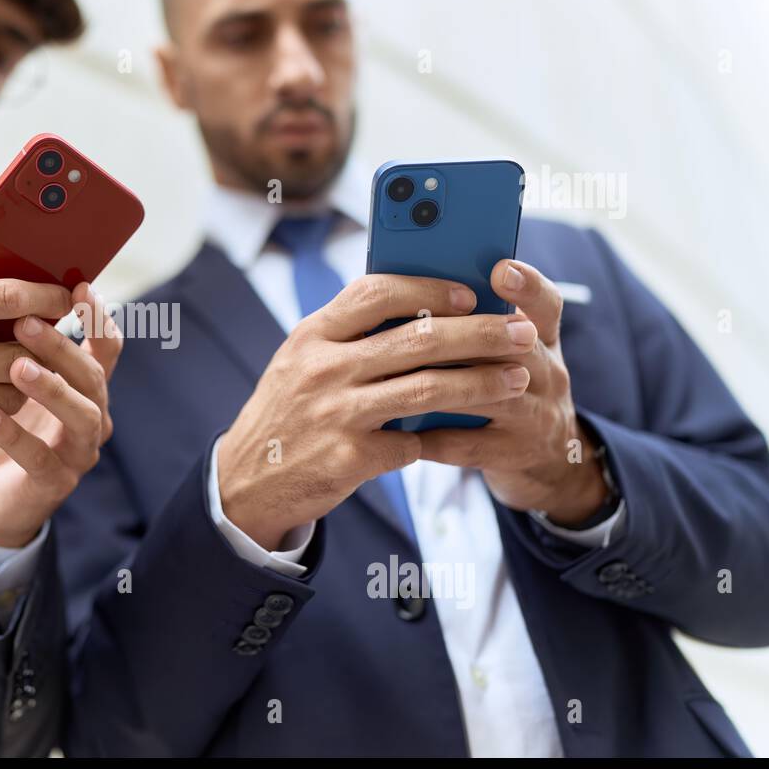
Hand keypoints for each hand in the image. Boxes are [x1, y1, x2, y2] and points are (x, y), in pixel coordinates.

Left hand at [0, 284, 121, 547]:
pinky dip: (15, 436)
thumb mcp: (10, 382)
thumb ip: (15, 344)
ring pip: (82, 416)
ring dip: (51, 388)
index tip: (79, 287)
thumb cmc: (2, 425)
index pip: (108, 347)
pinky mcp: (54, 484)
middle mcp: (93, 417)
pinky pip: (40, 459)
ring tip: (15, 367)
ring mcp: (79, 452)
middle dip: (62, 347)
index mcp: (86, 388)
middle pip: (94, 377)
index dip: (98, 317)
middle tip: (26, 323)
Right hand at [218, 274, 535, 549]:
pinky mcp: (349, 458)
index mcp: (312, 335)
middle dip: (481, 333)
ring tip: (518, 378)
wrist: (247, 480)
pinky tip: (468, 433)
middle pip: (418, 338)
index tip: (471, 293)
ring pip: (428, 389)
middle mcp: (323, 369)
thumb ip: (348, 335)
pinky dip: (443, 438)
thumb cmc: (287, 412)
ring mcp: (336, 414)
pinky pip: (414, 444)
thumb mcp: (301, 360)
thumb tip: (424, 307)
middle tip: (521, 333)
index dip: (430, 288)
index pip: (377, 292)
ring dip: (482, 383)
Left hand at [417, 259, 606, 524]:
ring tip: (397, 378)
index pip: (545, 304)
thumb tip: (410, 291)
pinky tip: (396, 428)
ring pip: (490, 394)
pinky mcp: (514, 454)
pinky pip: (467, 444)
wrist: (546, 460)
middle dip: (467, 335)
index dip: (526, 285)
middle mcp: (547, 373)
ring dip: (441, 385)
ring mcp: (535, 416)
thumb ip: (471, 326)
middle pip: (514, 346)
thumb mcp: (503, 353)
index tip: (501, 269)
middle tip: (421, 327)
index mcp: (541, 338)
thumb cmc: (503, 388)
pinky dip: (430, 436)